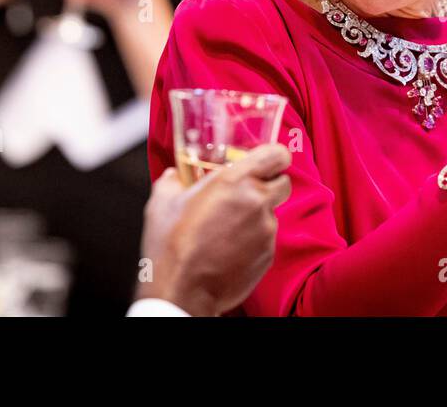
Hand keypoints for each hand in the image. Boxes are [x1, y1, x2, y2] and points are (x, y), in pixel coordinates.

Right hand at [138, 144, 292, 315]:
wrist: (181, 291)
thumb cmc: (170, 245)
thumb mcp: (162, 202)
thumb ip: (173, 180)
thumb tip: (174, 176)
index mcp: (235, 180)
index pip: (277, 155)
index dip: (275, 156)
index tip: (268, 160)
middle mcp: (257, 202)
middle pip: (283, 183)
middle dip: (269, 184)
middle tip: (246, 193)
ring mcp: (266, 230)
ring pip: (272, 213)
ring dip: (257, 215)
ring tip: (228, 228)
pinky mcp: (268, 255)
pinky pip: (267, 239)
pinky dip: (253, 239)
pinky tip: (230, 247)